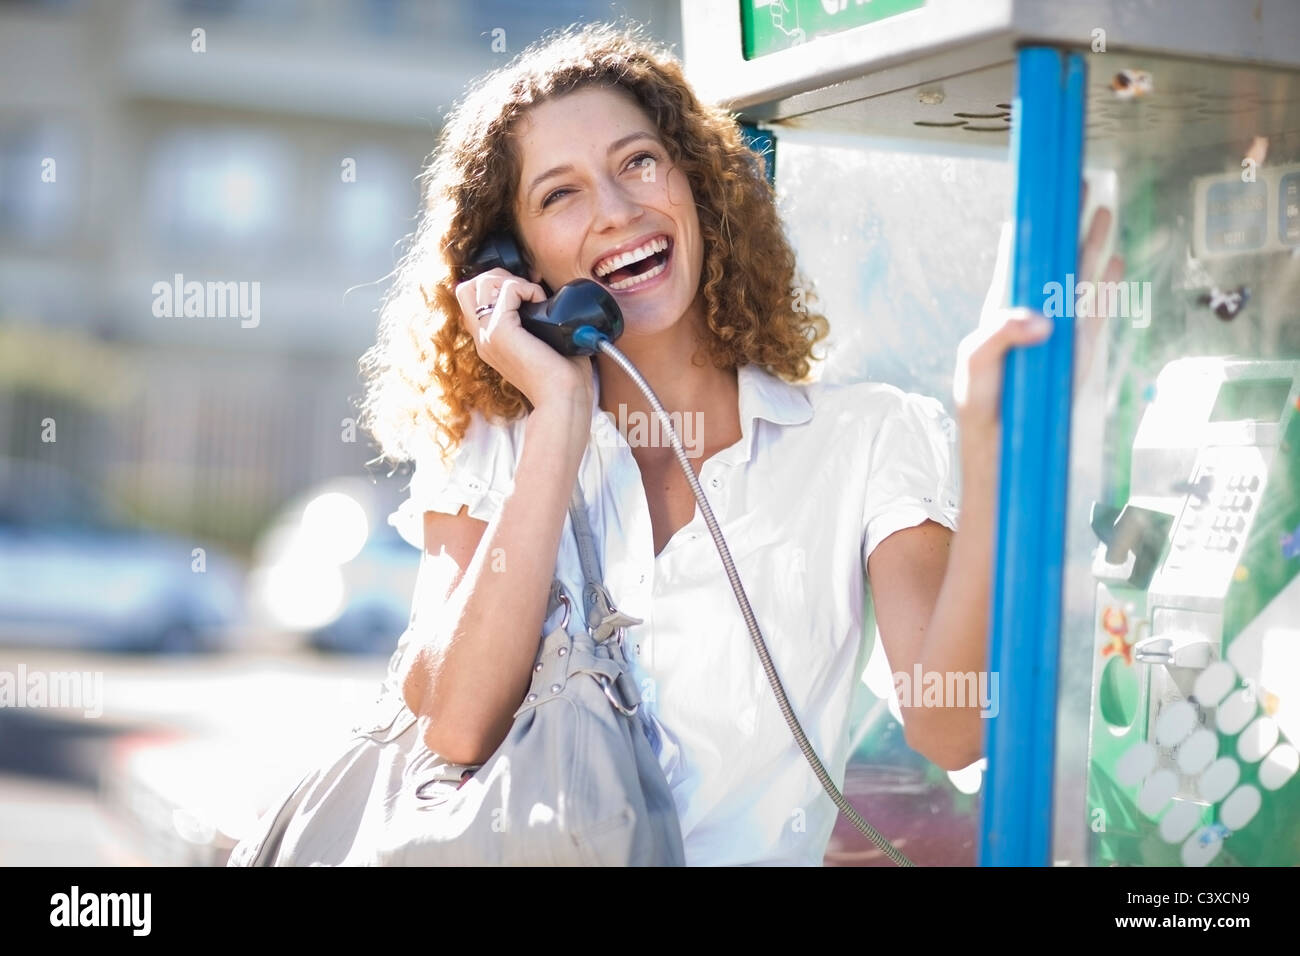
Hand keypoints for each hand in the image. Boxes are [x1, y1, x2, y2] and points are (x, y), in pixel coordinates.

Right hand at [453, 268, 593, 413]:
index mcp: (490, 342)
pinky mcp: (500, 332)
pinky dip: (528, 288)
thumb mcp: (542, 345)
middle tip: (527, 292)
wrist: (563, 399)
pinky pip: (507, 290)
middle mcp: (483, 338)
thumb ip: (536, 323)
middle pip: (469, 287)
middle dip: (499, 277)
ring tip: (534, 298)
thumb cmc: (563, 378)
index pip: (472, 300)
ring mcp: (488, 335)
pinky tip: (541, 303)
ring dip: (513, 281)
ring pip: (483, 283)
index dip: (497, 286)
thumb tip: (549, 300)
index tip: (528, 293)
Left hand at [952, 189, 1123, 436]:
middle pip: (1054, 256)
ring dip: (1091, 244)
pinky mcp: (1079, 350)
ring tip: (1102, 210)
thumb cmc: (981, 404)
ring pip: (1079, 276)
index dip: (1030, 223)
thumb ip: (999, 338)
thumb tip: (1040, 318)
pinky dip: (1107, 287)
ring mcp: (1058, 329)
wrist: (1006, 448)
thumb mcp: (976, 367)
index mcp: (1001, 309)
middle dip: (1067, 221)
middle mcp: (1031, 312)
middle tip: (1079, 183)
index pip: (1018, 256)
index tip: (1041, 190)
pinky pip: (1098, 311)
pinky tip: (1115, 263)